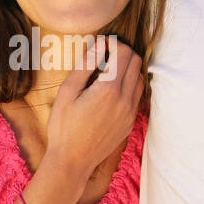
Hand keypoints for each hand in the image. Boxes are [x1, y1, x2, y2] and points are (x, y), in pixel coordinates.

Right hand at [45, 37, 144, 178]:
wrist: (72, 161)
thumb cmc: (63, 127)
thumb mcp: (67, 92)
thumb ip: (85, 66)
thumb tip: (99, 45)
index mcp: (108, 89)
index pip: (123, 53)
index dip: (113, 43)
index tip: (101, 44)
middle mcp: (125, 99)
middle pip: (136, 62)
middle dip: (123, 52)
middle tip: (105, 54)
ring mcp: (130, 112)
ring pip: (140, 78)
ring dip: (128, 68)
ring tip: (108, 70)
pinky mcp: (130, 122)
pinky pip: (137, 95)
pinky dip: (129, 84)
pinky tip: (112, 88)